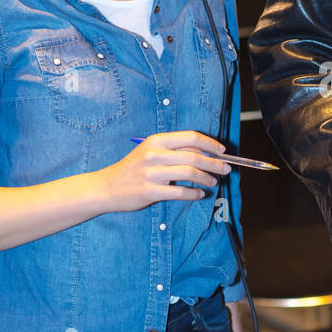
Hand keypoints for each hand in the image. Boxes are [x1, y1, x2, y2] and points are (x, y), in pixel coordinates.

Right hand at [99, 131, 231, 211]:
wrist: (106, 187)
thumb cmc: (133, 169)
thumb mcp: (150, 152)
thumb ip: (173, 151)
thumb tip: (204, 153)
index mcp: (156, 141)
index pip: (190, 138)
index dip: (210, 143)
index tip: (223, 151)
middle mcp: (154, 154)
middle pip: (194, 156)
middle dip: (214, 163)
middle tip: (226, 169)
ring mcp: (151, 173)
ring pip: (189, 173)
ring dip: (206, 178)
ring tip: (213, 182)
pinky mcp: (149, 191)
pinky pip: (180, 192)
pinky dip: (194, 194)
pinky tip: (199, 194)